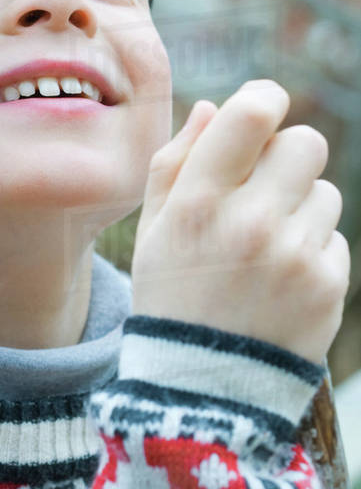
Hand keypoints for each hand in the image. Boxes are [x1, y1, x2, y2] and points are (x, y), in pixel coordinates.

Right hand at [131, 80, 349, 363]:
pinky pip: (334, 239)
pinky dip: (311, 252)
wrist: (200, 389)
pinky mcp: (327, 286)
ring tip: (266, 247)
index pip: (253, 113)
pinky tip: (279, 282)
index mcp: (197, 202)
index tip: (259, 113)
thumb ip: (176, 163)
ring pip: (324, 191)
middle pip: (305, 142)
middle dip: (287, 156)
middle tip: (264, 187)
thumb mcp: (153, 230)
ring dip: (300, 208)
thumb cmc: (171, 296)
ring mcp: (294, 255)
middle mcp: (250, 222)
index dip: (264, 99)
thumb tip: (215, 107)